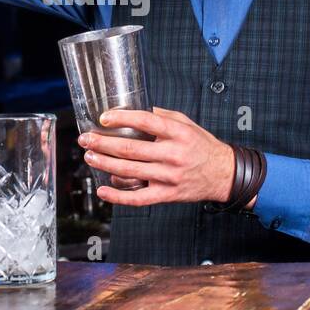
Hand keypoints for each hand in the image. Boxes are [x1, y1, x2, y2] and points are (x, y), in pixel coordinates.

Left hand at [77, 107, 235, 206]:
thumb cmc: (203, 147)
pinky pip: (139, 198)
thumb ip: (163, 116)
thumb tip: (137, 111)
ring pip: (130, 171)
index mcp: (178, 133)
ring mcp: (169, 176)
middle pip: (131, 148)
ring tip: (90, 156)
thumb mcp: (187, 124)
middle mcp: (173, 154)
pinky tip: (103, 190)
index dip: (122, 118)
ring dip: (105, 163)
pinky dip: (118, 196)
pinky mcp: (167, 194)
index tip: (104, 118)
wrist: (223, 174)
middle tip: (86, 139)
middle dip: (103, 143)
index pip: (146, 122)